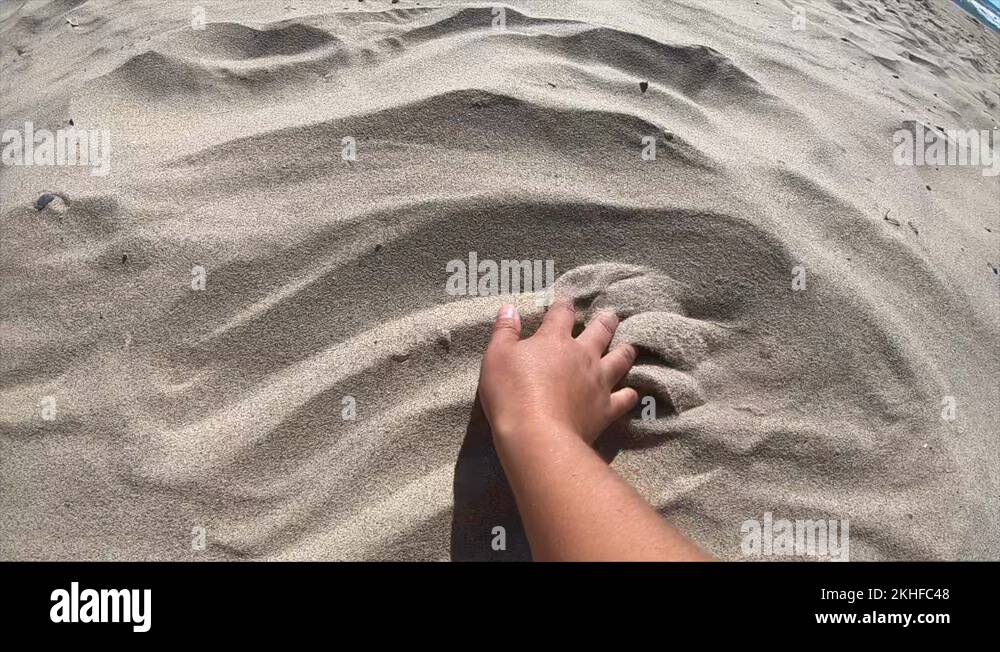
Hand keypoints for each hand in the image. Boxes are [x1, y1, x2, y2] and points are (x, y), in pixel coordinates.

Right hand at [477, 298, 638, 444]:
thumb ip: (505, 331)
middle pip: (600, 332)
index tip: (565, 300)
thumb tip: (509, 308)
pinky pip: (625, 398)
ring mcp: (598, 382)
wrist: (537, 435)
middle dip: (606, 321)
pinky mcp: (605, 408)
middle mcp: (582, 356)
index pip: (562, 314)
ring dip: (625, 351)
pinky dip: (630, 394)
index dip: (563, 304)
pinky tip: (633, 393)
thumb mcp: (496, 356)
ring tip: (630, 347)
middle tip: (611, 316)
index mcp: (554, 340)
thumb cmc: (512, 393)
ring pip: (619, 360)